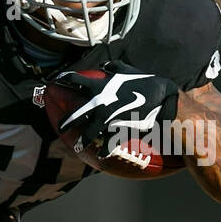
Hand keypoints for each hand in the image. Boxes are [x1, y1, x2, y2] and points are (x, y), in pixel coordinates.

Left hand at [54, 63, 178, 155]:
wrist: (165, 102)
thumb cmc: (149, 84)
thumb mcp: (131, 71)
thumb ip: (115, 68)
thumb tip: (104, 66)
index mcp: (100, 87)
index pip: (75, 81)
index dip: (64, 80)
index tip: (55, 82)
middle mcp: (98, 103)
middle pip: (75, 114)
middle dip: (65, 121)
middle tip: (59, 126)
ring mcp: (105, 119)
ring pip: (87, 134)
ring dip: (82, 142)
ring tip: (78, 147)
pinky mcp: (115, 132)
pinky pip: (105, 145)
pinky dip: (103, 151)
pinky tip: (100, 155)